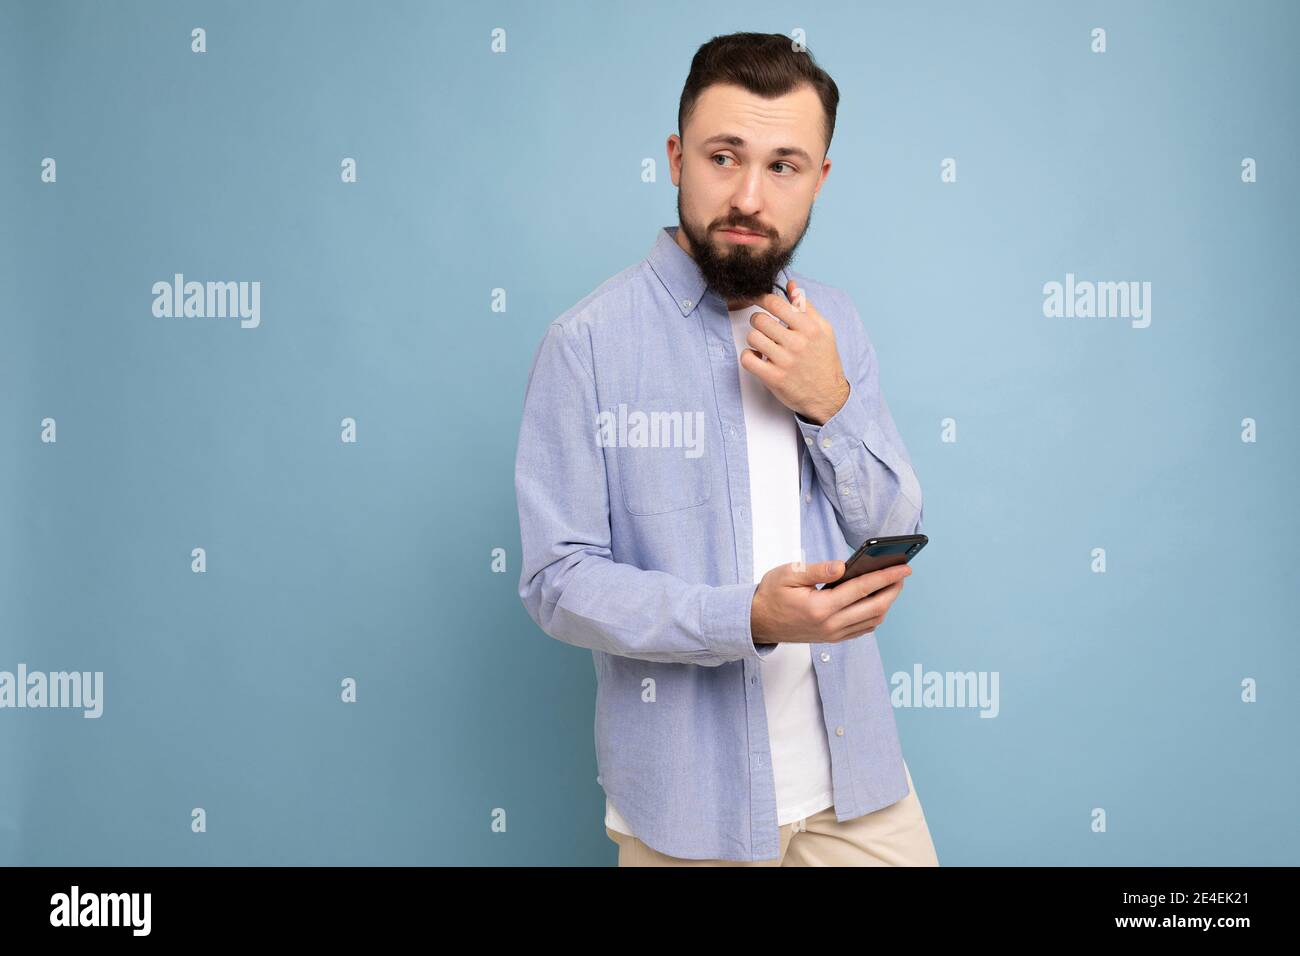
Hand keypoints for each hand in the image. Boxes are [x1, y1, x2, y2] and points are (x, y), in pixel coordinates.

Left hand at [734, 279, 848, 425]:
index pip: (775, 303)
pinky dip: (749, 356)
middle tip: (764, 327)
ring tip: (764, 344)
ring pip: (752, 337)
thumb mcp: (823, 330)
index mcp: (810, 328)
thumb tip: (790, 285)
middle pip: (759, 319)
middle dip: (758, 321)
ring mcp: (784, 361)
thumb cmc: (824, 360)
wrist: (828, 396)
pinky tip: (758, 357)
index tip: (760, 301)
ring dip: (754, 339)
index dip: (762, 299)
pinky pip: (747, 358)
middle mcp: (797, 343)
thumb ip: (806, 306)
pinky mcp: (773, 378)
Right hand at [751, 559, 912, 645]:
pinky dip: (875, 615)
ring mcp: (832, 635)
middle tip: (903, 573)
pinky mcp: (832, 639)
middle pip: (875, 607)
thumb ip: (817, 570)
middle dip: (893, 589)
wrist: (757, 622)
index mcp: (819, 607)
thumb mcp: (788, 574)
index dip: (885, 576)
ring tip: (892, 584)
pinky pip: (863, 629)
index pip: (861, 589)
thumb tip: (842, 566)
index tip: (903, 567)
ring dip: (887, 603)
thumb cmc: (771, 594)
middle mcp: (830, 625)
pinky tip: (877, 601)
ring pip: (872, 621)